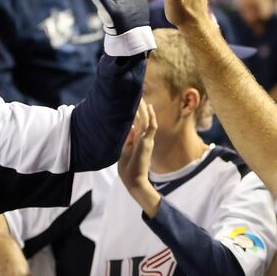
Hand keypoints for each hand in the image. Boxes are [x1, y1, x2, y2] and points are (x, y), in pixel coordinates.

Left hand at [118, 100, 160, 216]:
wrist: (134, 180)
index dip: (134, 113)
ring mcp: (147, 140)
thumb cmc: (128, 169)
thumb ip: (127, 140)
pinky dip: (151, 117)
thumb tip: (128, 128)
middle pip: (142, 119)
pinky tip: (150, 107)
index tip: (130, 103)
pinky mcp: (148, 142)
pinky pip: (151, 126)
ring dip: (144, 108)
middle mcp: (143, 138)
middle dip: (140, 107)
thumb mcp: (124, 151)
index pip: (137, 123)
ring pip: (147, 120)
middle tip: (138, 95)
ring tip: (141, 97)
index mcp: (138, 140)